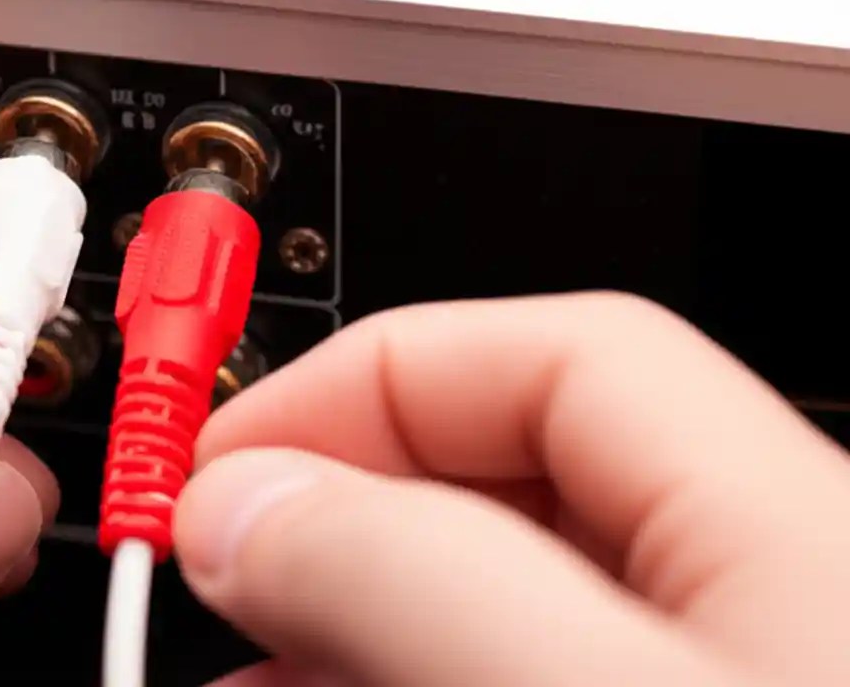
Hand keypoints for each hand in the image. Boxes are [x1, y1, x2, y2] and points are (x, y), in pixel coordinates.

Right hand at [176, 293, 849, 685]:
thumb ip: (414, 580)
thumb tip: (245, 508)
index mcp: (786, 521)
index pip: (547, 354)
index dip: (364, 378)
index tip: (228, 452)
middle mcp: (766, 590)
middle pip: (507, 475)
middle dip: (335, 505)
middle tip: (220, 557)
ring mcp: (714, 669)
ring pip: (498, 593)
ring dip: (348, 605)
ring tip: (244, 655)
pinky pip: (506, 669)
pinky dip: (391, 672)